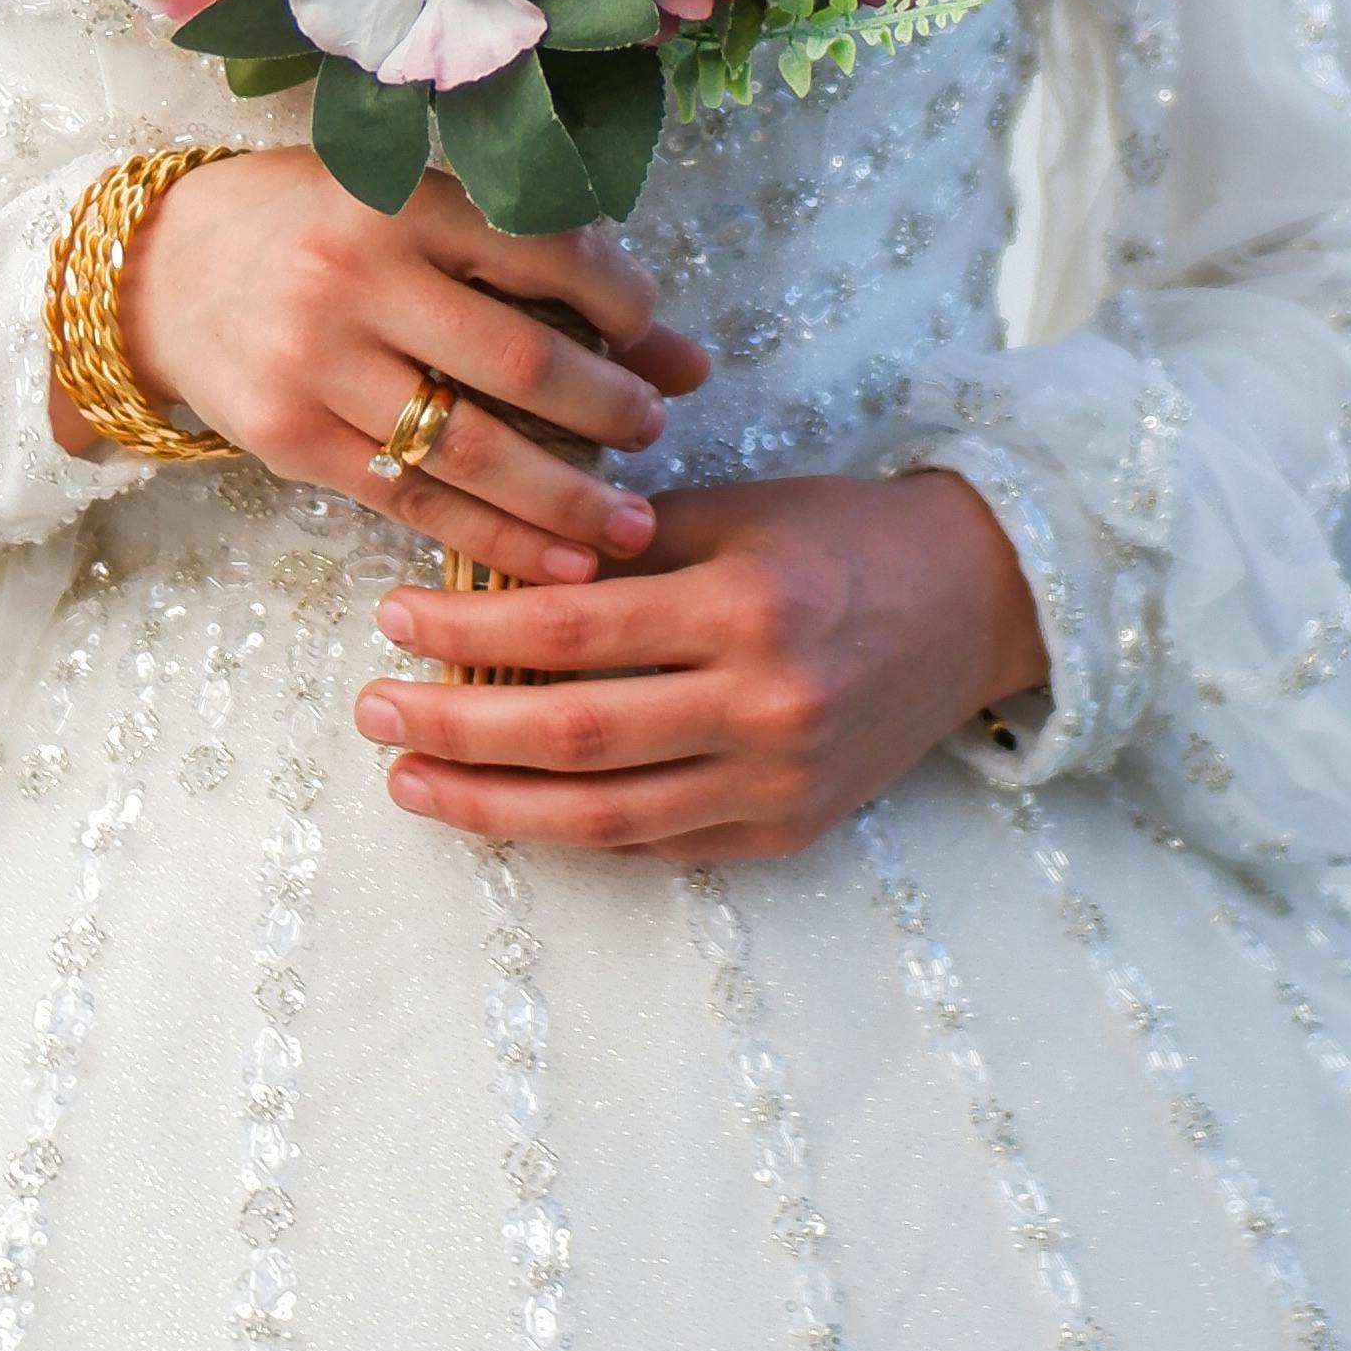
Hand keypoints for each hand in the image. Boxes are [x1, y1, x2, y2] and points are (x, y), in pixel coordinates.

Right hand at [53, 148, 708, 585]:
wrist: (157, 272)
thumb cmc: (311, 230)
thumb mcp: (413, 213)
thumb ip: (539, 271)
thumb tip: (687, 358)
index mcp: (400, 199)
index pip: (548, 254)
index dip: (625, 305)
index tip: (653, 338)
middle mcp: (354, 276)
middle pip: (522, 363)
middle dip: (611, 409)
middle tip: (654, 429)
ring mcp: (316, 363)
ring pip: (473, 450)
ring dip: (570, 498)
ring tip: (632, 525)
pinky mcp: (290, 438)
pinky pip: (414, 503)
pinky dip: (496, 539)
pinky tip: (558, 562)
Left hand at [355, 469, 1049, 858]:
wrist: (978, 603)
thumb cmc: (840, 536)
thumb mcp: (737, 508)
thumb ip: (622, 545)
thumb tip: (490, 570)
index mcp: (747, 603)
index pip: (573, 626)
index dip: (468, 631)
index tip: (391, 619)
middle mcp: (765, 703)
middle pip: (572, 733)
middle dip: (454, 725)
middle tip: (371, 708)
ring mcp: (777, 780)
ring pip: (602, 814)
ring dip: (487, 802)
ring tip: (409, 777)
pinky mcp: (784, 829)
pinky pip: (654, 842)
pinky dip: (568, 828)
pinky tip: (502, 804)